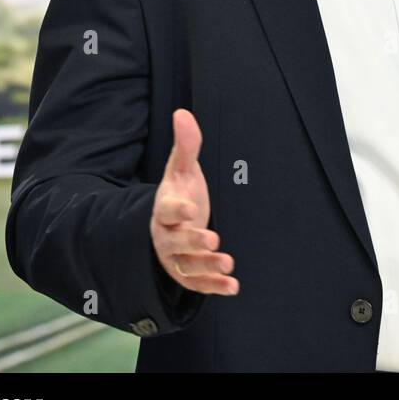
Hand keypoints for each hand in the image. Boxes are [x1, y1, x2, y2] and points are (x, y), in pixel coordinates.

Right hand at [150, 109, 238, 294]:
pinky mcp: (187, 273)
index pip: (166, 209)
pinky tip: (234, 286)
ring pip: (187, 266)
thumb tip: (183, 112)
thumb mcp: (183, 169)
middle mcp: (166, 235)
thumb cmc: (181, 192)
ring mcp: (175, 257)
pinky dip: (214, 286)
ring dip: (206, 267)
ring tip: (228, 264)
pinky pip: (197, 283)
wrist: (175, 221)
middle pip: (176, 242)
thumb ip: (186, 145)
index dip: (177, 210)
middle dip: (193, 242)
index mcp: (164, 208)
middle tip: (213, 240)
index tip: (189, 209)